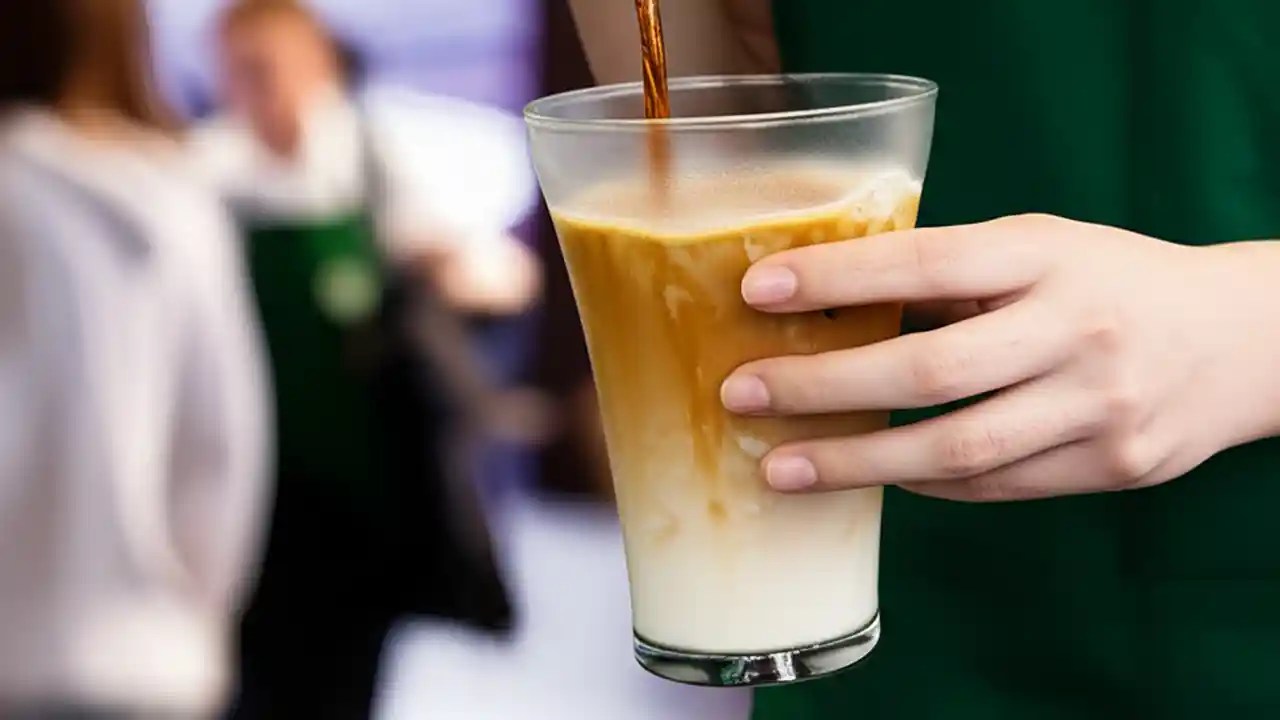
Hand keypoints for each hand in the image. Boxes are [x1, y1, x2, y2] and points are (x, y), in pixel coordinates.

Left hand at [721, 214, 1279, 501]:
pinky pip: (994, 485)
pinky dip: (924, 483)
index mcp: (1047, 255)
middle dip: (823, 387)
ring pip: (957, 449)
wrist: (1240, 339)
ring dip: (857, 463)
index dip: (837, 277)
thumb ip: (953, 277)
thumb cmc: (1110, 283)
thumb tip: (829, 302)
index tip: (757, 291)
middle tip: (742, 393)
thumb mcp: (1040, 249)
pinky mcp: (1112, 466)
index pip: (926, 263)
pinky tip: (872, 476)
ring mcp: (1099, 405)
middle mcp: (1074, 328)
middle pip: (929, 370)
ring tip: (781, 469)